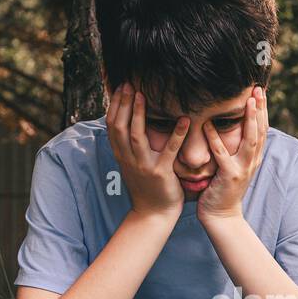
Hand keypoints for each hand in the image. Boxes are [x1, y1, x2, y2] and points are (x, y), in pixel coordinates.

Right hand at [106, 83, 189, 218]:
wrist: (153, 215)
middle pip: (120, 126)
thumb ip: (130, 145)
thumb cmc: (147, 187)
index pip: (112, 125)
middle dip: (123, 103)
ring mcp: (143, 166)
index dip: (115, 105)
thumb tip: (130, 122)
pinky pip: (169, 151)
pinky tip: (185, 119)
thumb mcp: (133, 164)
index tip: (120, 87)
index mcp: (121, 155)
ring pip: (136, 136)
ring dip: (139, 113)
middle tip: (129, 84)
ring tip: (143, 95)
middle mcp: (128, 159)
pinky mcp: (160, 173)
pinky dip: (177, 134)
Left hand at [197, 86, 267, 223]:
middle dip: (261, 109)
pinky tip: (208, 125)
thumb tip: (235, 127)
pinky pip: (222, 154)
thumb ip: (236, 148)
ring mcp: (243, 169)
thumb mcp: (234, 165)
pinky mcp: (229, 176)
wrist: (221, 216)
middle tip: (258, 89)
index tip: (260, 91)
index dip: (262, 110)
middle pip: (261, 130)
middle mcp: (252, 161)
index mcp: (254, 157)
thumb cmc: (222, 189)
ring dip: (250, 119)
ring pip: (251, 140)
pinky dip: (215, 139)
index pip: (262, 129)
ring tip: (248, 101)